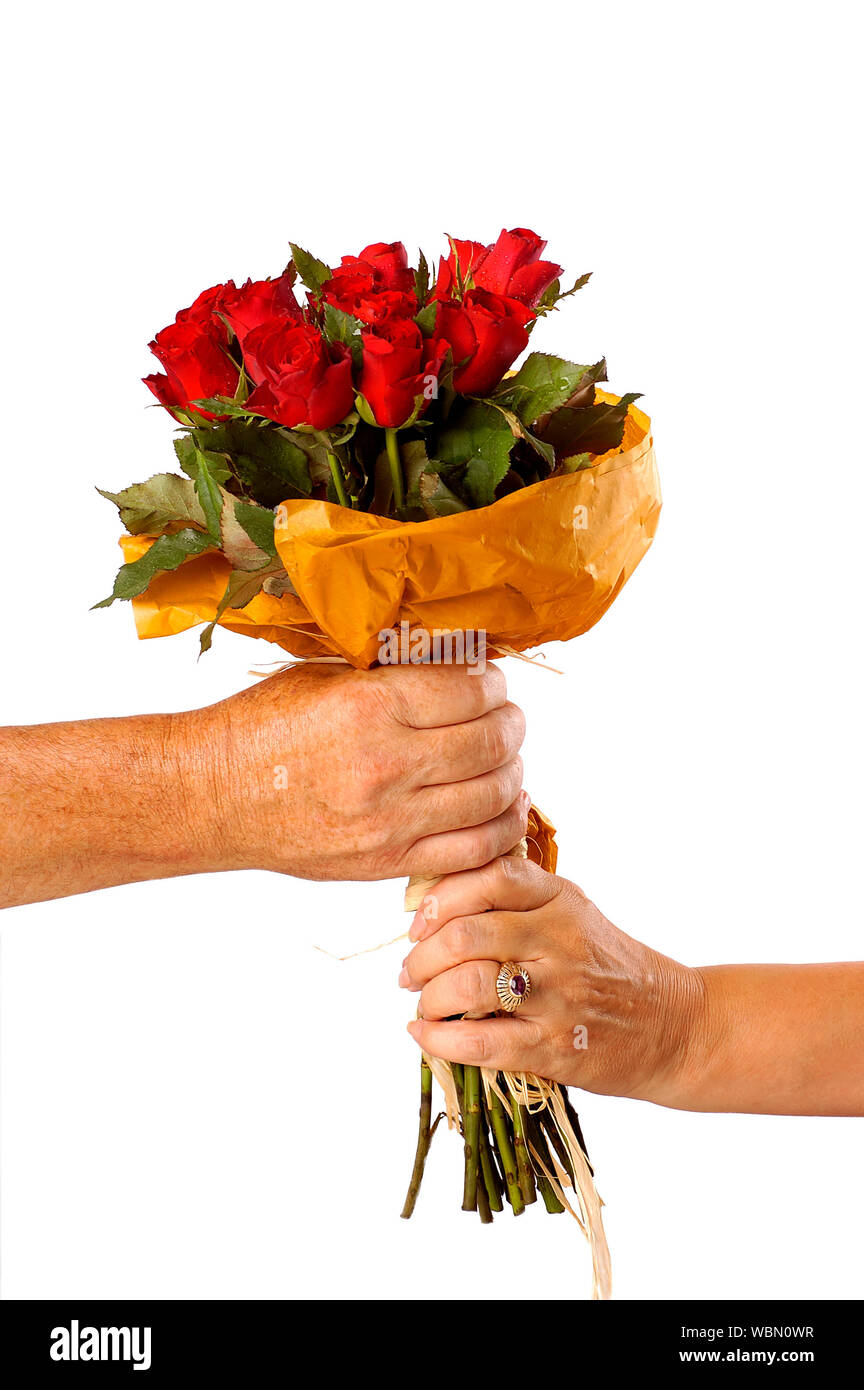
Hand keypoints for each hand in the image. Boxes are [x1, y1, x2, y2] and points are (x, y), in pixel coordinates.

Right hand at [188, 662, 528, 880]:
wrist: (212, 796)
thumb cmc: (263, 726)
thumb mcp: (323, 675)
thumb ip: (393, 670)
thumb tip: (463, 659)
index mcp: (368, 706)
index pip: (469, 688)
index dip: (492, 680)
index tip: (490, 678)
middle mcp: (386, 764)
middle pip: (491, 741)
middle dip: (511, 721)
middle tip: (507, 715)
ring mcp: (390, 821)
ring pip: (493, 795)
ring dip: (513, 770)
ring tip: (506, 757)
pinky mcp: (386, 862)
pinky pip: (474, 849)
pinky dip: (502, 824)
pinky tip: (502, 805)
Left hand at [400, 857, 704, 1104]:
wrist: (674, 1026)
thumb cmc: (610, 968)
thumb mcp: (575, 914)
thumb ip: (519, 899)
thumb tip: (437, 898)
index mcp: (561, 900)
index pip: (491, 876)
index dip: (441, 898)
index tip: (419, 923)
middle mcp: (560, 941)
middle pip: (468, 933)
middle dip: (423, 956)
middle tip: (410, 973)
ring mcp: (559, 995)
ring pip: (471, 983)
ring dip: (430, 997)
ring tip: (424, 1005)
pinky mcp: (556, 1046)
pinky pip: (483, 1042)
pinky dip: (440, 1041)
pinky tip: (424, 1036)